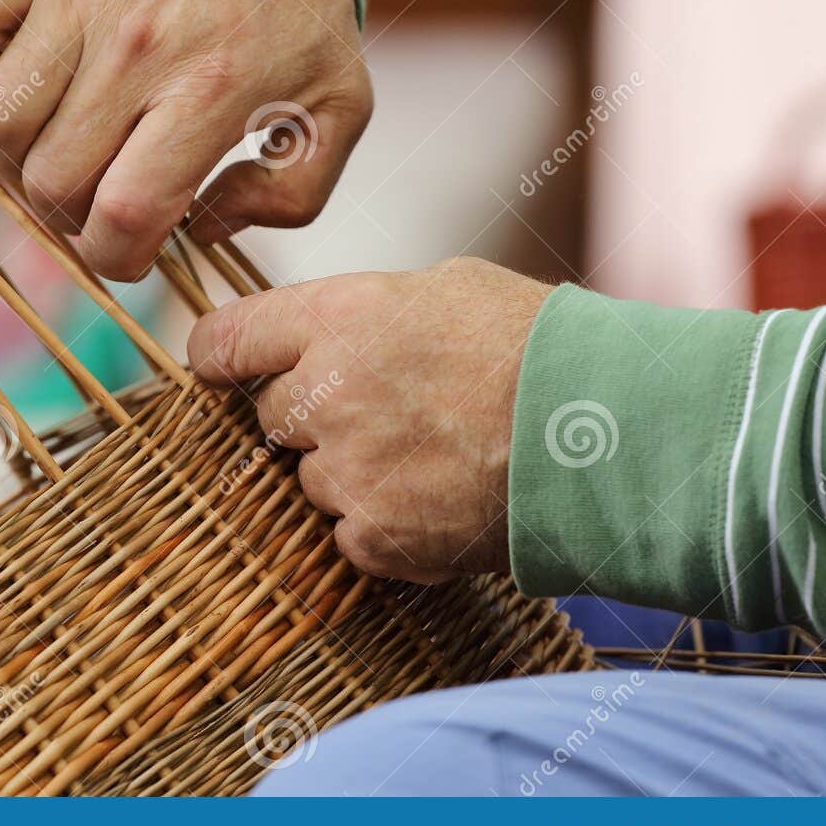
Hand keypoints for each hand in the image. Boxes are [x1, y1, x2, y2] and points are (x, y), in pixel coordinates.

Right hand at [0, 0, 371, 280]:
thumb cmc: (298, 5)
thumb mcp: (340, 105)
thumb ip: (295, 192)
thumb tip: (206, 226)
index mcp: (211, 90)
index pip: (123, 214)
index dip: (116, 259)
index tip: (131, 252)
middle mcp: (137, 47)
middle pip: (53, 181)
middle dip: (71, 219)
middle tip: (100, 201)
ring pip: (0, 126)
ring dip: (16, 167)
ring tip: (57, 158)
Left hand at [187, 259, 553, 581]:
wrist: (609, 430)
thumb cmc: (538, 345)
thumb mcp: (442, 289)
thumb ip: (361, 312)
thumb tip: (320, 330)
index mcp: (337, 319)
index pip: (224, 340)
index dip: (217, 355)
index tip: (218, 365)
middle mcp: (326, 396)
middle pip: (271, 417)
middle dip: (311, 416)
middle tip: (382, 410)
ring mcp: (349, 473)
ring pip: (311, 479)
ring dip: (351, 472)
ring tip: (429, 454)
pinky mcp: (377, 537)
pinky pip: (348, 534)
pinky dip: (383, 524)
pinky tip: (438, 496)